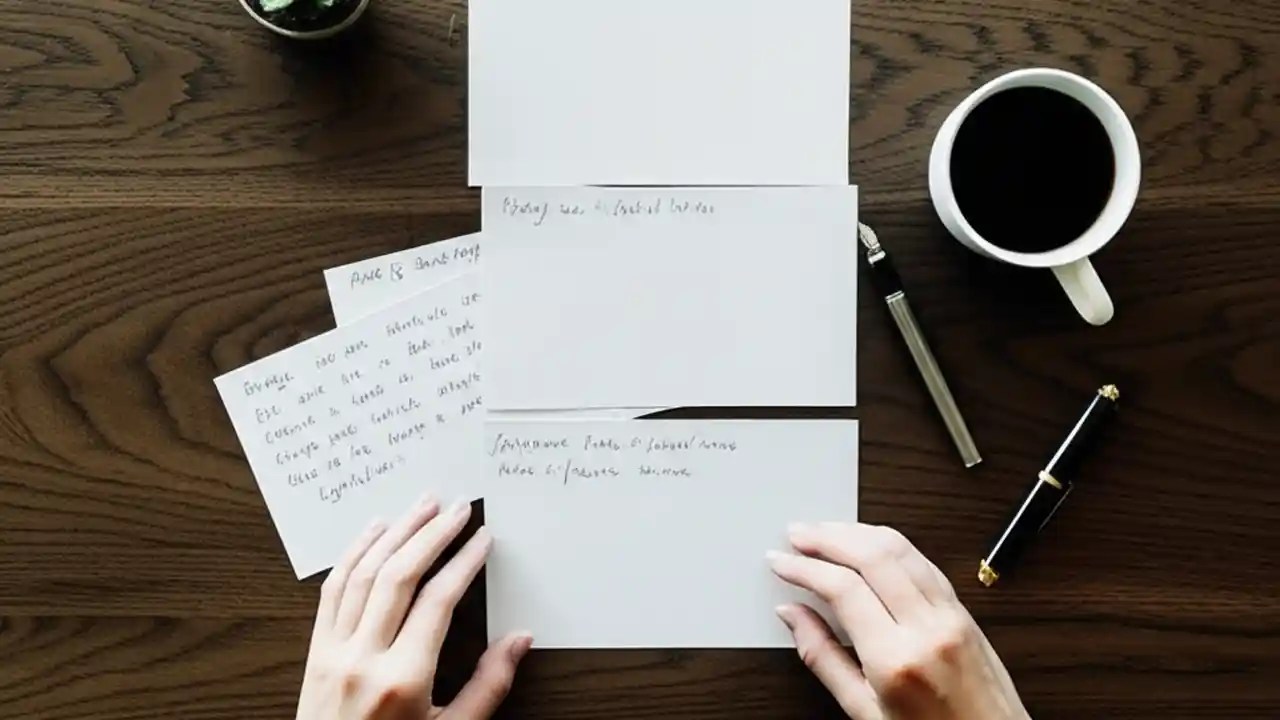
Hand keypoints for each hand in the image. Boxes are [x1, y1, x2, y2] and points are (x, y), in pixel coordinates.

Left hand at [296, 495, 531, 719]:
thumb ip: (488, 687)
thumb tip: (520, 639)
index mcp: (403, 680)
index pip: (438, 602)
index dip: (464, 563)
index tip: (483, 537)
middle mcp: (363, 658)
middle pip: (399, 576)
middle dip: (432, 535)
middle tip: (458, 506)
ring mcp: (333, 652)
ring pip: (363, 574)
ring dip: (395, 533)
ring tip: (422, 505)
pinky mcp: (314, 652)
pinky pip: (332, 590)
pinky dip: (353, 553)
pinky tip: (373, 531)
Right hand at [769, 523, 1027, 719]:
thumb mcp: (864, 713)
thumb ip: (824, 659)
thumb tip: (793, 616)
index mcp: (896, 660)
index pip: (842, 589)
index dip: (804, 567)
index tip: (781, 561)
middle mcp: (928, 630)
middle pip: (872, 555)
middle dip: (828, 537)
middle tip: (798, 535)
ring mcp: (952, 617)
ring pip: (902, 549)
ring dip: (858, 531)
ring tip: (827, 531)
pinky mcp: (966, 613)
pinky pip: (925, 563)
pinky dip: (891, 545)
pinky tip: (871, 544)